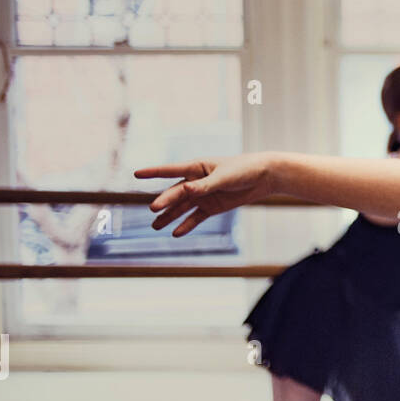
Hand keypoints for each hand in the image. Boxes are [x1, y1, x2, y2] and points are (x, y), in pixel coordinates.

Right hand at [134, 152, 276, 236]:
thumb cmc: (243, 170)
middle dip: (165, 201)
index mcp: (197, 167)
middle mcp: (196, 182)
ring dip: (169, 216)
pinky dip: (186, 225)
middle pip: (177, 193)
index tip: (136, 174)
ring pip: (182, 207)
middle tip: (152, 209)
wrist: (263, 177)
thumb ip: (205, 185)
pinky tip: (176, 233)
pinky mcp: (212, 207)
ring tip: (155, 226)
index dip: (154, 172)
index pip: (171, 170)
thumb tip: (186, 189)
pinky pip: (196, 218)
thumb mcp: (224, 177)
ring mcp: (203, 195)